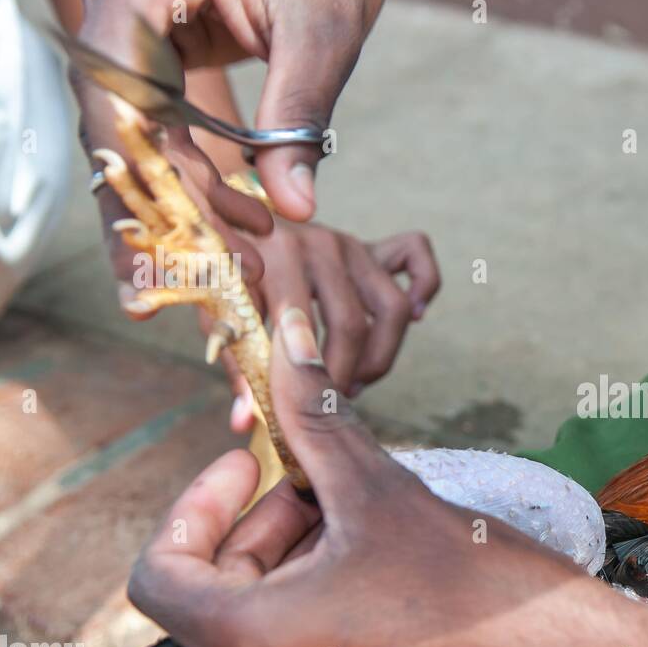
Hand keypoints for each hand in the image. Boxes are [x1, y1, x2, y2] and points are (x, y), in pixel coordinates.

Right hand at [75, 0, 388, 282]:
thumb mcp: (323, 25)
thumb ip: (300, 111)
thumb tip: (298, 208)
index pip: (117, 94)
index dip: (140, 180)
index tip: (171, 250)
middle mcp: (124, 13)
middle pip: (120, 130)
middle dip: (157, 215)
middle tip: (187, 293)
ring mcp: (141, 37)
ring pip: (142, 140)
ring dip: (183, 210)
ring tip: (231, 274)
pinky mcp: (168, 60)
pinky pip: (170, 130)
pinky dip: (200, 183)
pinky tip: (236, 233)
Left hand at [127, 308, 613, 646]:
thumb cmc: (472, 585)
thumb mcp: (380, 491)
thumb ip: (313, 417)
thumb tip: (285, 340)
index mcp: (248, 640)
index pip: (161, 572)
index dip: (197, 505)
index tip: (251, 468)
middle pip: (216, 592)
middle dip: (262, 525)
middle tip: (325, 484)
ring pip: (260, 622)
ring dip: (294, 559)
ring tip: (363, 520)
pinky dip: (317, 601)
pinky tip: (382, 565)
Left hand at [217, 224, 440, 431]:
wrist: (234, 223)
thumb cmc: (230, 277)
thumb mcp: (223, 316)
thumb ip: (238, 367)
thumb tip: (242, 422)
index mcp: (280, 255)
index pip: (308, 328)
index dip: (313, 377)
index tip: (309, 409)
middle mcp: (324, 243)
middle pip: (355, 324)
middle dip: (346, 375)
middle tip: (332, 402)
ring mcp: (354, 244)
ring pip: (394, 306)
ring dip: (382, 353)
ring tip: (359, 381)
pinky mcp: (374, 245)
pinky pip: (417, 255)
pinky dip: (424, 286)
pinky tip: (414, 319)